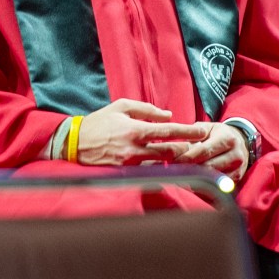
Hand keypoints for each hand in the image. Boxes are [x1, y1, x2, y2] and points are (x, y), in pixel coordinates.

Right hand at [76, 99, 209, 165]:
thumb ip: (146, 109)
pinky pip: (149, 171)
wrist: (75, 142)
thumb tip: (168, 115)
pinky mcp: (126, 172)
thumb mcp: (121, 106)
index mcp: (136, 129)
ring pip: (162, 163)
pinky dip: (160, 166)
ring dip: (175, 158)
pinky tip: (167, 163)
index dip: (188, 131)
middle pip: (170, 151)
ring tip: (185, 153)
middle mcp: (136, 148)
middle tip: (198, 144)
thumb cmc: (100, 121)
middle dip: (186, 148)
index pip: (169, 131)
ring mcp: (131, 163)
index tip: (203, 131)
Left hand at [172, 122, 249, 180]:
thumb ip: (194, 135)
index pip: (204, 151)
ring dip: (196, 180)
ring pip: (212, 180)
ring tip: (183, 176)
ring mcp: (237, 170)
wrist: (242, 142)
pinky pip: (217, 189)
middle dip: (190, 169)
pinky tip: (194, 182)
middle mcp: (235, 155)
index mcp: (227, 139)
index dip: (188, 157)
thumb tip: (177, 147)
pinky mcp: (236, 182)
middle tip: (175, 170)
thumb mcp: (208, 128)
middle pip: (208, 167)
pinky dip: (204, 187)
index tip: (174, 161)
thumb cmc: (219, 134)